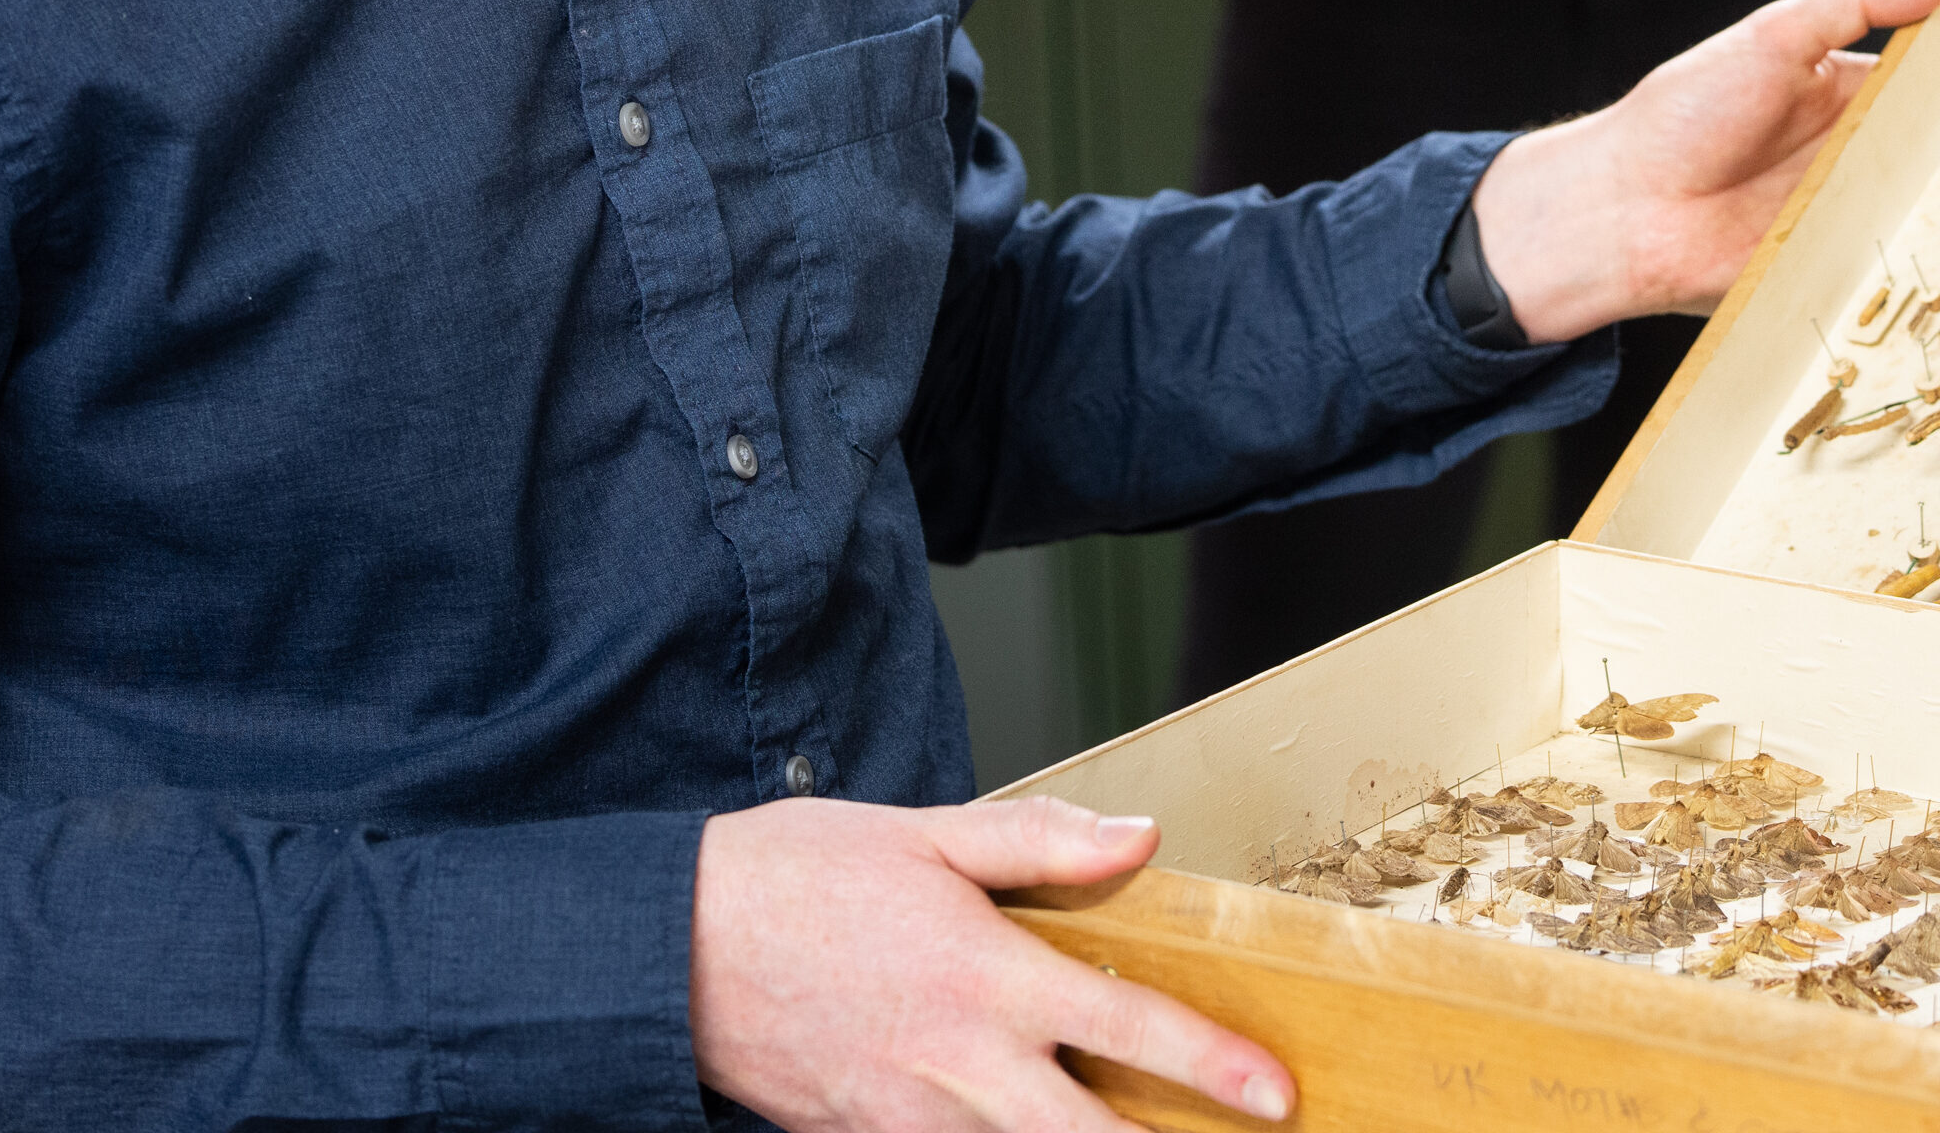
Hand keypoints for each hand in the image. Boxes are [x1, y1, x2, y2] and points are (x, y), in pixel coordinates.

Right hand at [693, 793, 1292, 1131]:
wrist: (667, 948)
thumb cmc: (792, 878)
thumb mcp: (924, 835)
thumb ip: (1041, 841)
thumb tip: (1140, 839)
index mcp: (987, 975)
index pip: (1128, 1029)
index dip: (1211, 1066)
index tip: (1273, 1093)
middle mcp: (958, 1061)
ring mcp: (909, 1115)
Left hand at [1467, 0, 1939, 343]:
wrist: (1623, 213)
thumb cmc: (1685, 114)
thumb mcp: (1771, 36)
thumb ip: (1853, 1)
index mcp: (1842, 92)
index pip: (1929, 80)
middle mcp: (1853, 155)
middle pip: (1939, 150)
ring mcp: (1848, 215)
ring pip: (1926, 211)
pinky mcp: (1836, 272)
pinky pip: (1892, 268)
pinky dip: (1927, 265)